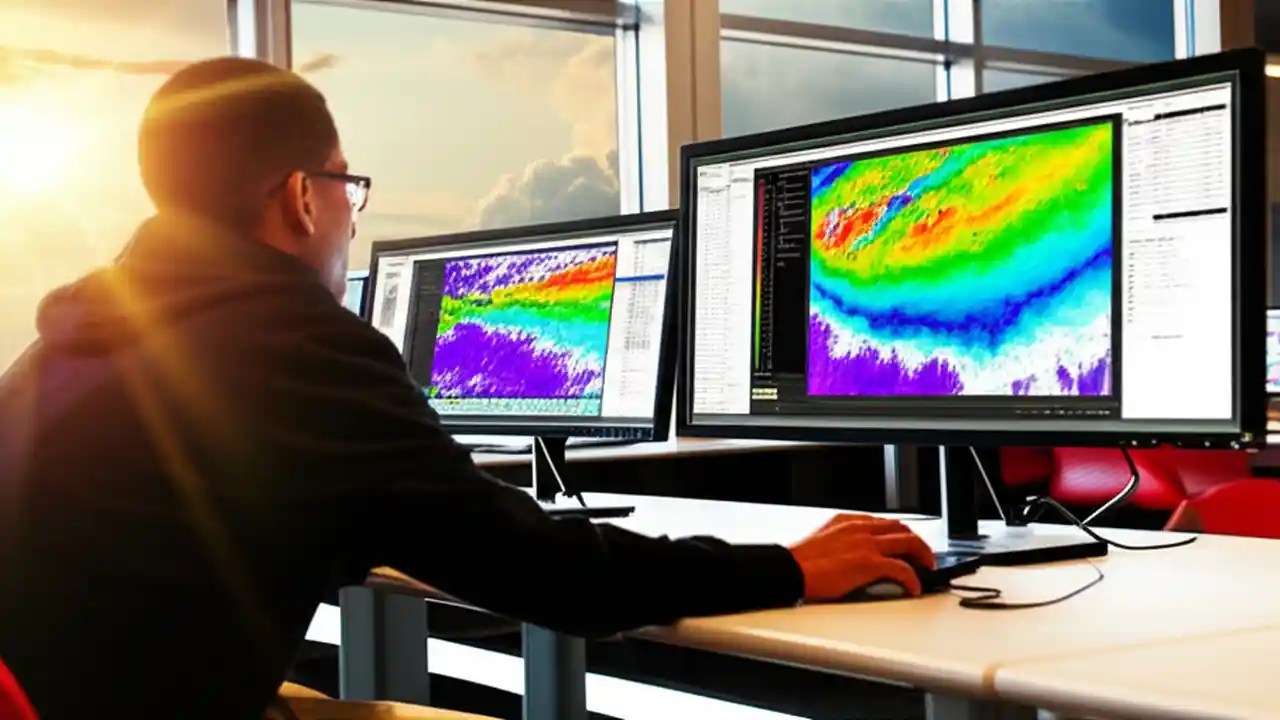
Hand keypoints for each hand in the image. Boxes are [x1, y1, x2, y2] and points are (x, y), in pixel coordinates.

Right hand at [788, 513, 934, 601]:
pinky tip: (913, 588)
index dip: (898, 533)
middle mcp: (859, 528)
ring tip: (926, 568)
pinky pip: (903, 569)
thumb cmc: (800, 563)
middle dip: (916, 541)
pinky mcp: (870, 563)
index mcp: (847, 521)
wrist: (790, 571)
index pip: (882, 522)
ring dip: (922, 555)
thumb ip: (840, 544)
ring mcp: (867, 544)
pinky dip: (913, 578)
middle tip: (922, 556)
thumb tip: (848, 558)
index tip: (903, 542)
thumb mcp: (822, 542)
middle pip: (900, 528)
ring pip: (908, 542)